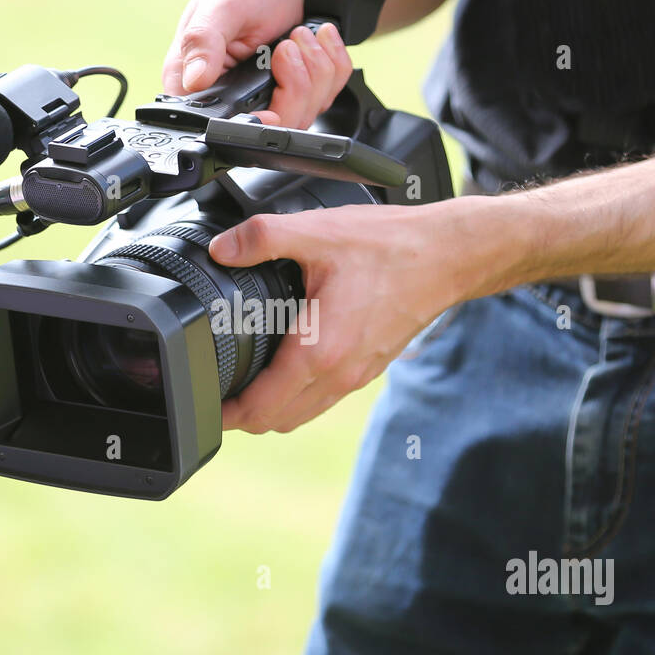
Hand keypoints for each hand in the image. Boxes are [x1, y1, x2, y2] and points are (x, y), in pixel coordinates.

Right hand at [162, 0, 352, 128]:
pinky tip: (317, 41)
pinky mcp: (298, 96)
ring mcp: (269, 101)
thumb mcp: (219, 6)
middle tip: (287, 46)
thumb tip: (194, 79)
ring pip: (306, 114)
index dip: (252, 125)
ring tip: (299, 36)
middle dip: (295, 85)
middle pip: (275, 127)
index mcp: (197, 85)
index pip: (219, 128)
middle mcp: (232, 100)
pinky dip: (332, 65)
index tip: (272, 109)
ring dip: (315, 69)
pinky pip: (328, 96)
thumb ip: (202, 41)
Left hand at [208, 201, 496, 432]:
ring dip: (271, 410)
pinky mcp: (368, 367)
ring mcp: (356, 375)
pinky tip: (286, 368)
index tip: (205, 404)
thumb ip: (263, 238)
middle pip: (278, 421)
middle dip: (244, 416)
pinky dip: (298, 397)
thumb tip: (222, 249)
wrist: (449, 256)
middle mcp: (338, 374)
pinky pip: (324, 398)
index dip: (227, 413)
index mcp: (319, 352)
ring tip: (244, 387)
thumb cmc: (392, 248)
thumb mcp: (318, 232)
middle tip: (217, 395)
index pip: (261, 408)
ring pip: (302, 414)